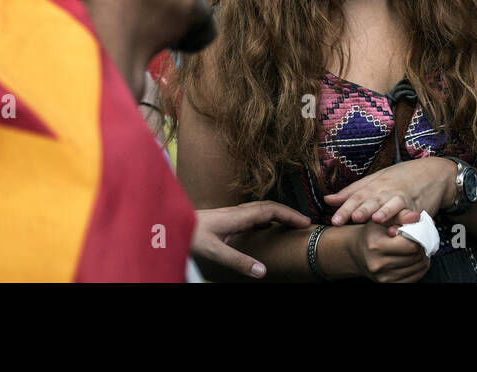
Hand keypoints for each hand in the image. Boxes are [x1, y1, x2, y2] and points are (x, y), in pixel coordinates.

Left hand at [192, 202, 311, 277]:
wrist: (171, 222)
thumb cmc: (192, 235)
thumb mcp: (216, 252)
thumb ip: (239, 261)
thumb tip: (263, 272)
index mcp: (239, 216)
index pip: (271, 210)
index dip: (289, 215)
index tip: (305, 223)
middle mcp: (237, 211)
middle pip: (268, 206)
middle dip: (288, 212)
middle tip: (304, 223)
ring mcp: (232, 213)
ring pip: (260, 208)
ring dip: (277, 213)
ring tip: (290, 223)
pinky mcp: (226, 217)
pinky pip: (252, 213)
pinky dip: (265, 217)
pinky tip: (264, 227)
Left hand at [324, 157, 455, 226]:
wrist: (433, 174)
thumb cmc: (400, 178)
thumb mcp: (375, 180)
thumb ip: (352, 192)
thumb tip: (327, 199)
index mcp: (374, 185)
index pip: (356, 196)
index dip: (345, 208)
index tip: (334, 220)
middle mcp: (387, 191)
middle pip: (371, 201)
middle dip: (359, 210)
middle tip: (349, 219)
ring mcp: (403, 198)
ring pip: (391, 205)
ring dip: (383, 212)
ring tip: (374, 219)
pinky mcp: (417, 206)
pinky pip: (409, 215)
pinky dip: (404, 221)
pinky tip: (398, 227)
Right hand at [348, 222, 430, 282]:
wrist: (357, 252)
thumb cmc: (371, 233)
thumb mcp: (382, 219)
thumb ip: (400, 216)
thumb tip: (417, 217)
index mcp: (376, 245)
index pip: (410, 245)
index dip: (419, 237)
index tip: (420, 231)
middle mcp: (379, 263)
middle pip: (415, 257)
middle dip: (422, 246)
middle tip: (422, 239)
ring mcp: (384, 277)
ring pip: (418, 268)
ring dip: (423, 257)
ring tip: (418, 248)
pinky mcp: (389, 285)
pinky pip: (414, 278)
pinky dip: (419, 268)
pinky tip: (415, 259)